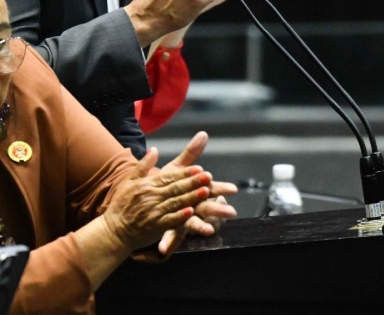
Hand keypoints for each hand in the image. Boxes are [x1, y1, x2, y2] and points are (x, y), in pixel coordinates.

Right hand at [101, 147, 209, 252]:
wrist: (114, 229)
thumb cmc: (122, 205)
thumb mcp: (130, 181)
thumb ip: (143, 165)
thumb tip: (154, 150)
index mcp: (146, 184)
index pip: (168, 176)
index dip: (184, 173)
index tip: (199, 168)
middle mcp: (151, 196)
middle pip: (175, 188)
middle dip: (193, 182)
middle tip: (208, 176)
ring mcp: (154, 212)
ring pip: (175, 202)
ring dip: (191, 197)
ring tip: (205, 191)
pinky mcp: (155, 226)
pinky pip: (170, 220)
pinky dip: (180, 216)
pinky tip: (191, 212)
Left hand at [154, 132, 237, 254]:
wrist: (150, 200)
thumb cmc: (169, 184)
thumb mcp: (178, 168)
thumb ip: (191, 152)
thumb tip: (203, 133)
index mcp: (195, 192)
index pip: (212, 189)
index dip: (221, 189)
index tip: (232, 189)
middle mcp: (192, 207)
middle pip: (207, 208)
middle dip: (218, 210)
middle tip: (230, 213)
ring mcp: (183, 220)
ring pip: (193, 225)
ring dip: (199, 229)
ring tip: (206, 232)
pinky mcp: (171, 230)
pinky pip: (170, 239)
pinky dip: (167, 244)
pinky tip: (163, 250)